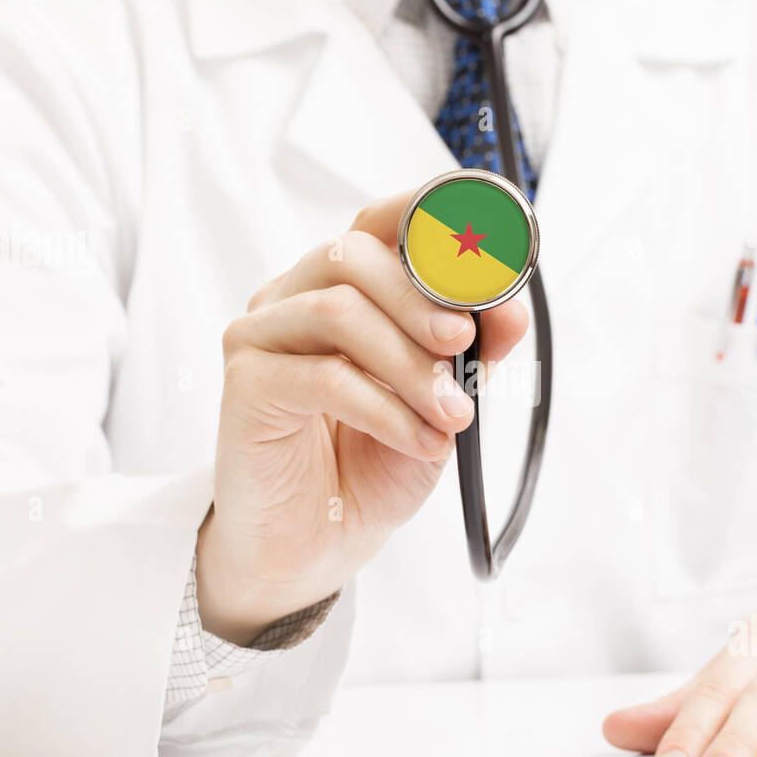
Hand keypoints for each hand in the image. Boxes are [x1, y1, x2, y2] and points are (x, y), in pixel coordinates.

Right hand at [197, 190, 528, 644]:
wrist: (316, 542)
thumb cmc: (371, 463)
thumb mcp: (441, 402)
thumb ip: (473, 352)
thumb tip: (510, 309)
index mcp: (341, 286)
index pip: (377, 222)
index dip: (428, 213)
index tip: (486, 237)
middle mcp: (293, 298)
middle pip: (351, 255)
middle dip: (420, 297)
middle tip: (463, 344)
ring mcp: (262, 337)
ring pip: (337, 311)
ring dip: (410, 365)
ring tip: (451, 414)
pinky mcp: (245, 386)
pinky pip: (324, 378)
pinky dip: (386, 409)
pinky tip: (419, 440)